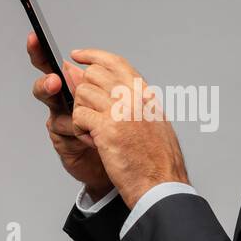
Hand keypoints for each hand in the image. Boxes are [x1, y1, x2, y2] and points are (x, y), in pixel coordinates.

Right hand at [27, 32, 112, 198]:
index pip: (52, 64)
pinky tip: (93, 139)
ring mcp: (60, 122)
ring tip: (86, 123)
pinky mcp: (63, 143)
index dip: (40, 51)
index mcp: (72, 84)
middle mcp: (61, 101)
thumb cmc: (116, 124)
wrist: (121, 157)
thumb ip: (99, 78)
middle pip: (45, 87)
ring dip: (74, 118)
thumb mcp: (113, 96)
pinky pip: (68, 136)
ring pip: (57, 115)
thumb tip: (82, 62)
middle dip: (47, 83)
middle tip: (55, 82)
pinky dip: (81, 136)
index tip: (34, 37)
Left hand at [67, 47, 189, 209]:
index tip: (78, 56)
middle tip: (88, 112)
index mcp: (145, 93)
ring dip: (81, 113)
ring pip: (82, 93)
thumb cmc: (155, 159)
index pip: (115, 62)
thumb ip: (124, 99)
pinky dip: (80, 130)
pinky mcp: (108, 128)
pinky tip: (92, 142)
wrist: (161, 184)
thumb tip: (100, 82)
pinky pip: (78, 116)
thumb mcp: (149, 121)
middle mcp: (134, 96)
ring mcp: (121, 110)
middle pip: (93, 74)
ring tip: (94, 132)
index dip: (92, 55)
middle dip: (82, 90)